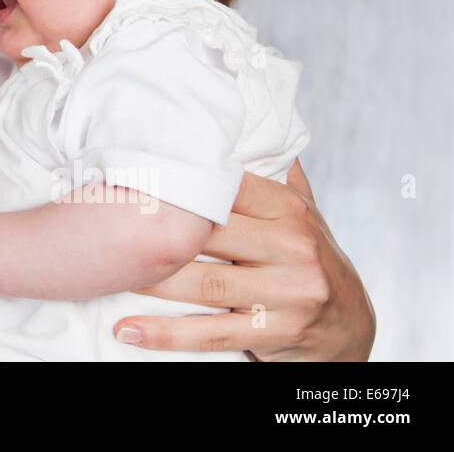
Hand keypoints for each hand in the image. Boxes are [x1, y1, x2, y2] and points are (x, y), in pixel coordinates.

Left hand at [115, 158, 374, 359]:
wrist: (352, 330)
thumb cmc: (311, 260)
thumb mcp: (304, 214)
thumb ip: (274, 174)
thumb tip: (243, 120)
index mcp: (290, 210)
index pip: (228, 187)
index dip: (180, 181)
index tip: (132, 174)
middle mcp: (292, 248)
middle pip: (208, 233)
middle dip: (154, 231)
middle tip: (100, 223)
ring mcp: (287, 294)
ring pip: (202, 283)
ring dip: (149, 281)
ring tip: (105, 276)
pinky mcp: (277, 334)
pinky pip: (211, 332)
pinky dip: (165, 333)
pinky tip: (127, 329)